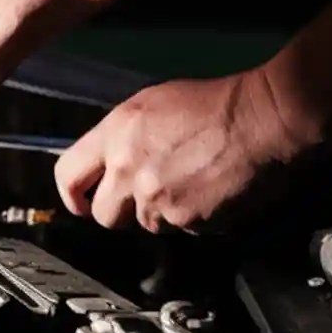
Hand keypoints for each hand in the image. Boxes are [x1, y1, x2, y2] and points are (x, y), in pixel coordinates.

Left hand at [53, 68, 314, 232]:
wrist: (263, 120)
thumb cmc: (217, 103)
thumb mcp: (153, 104)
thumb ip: (122, 137)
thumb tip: (110, 163)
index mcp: (115, 134)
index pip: (68, 175)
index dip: (72, 196)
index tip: (80, 203)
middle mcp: (128, 169)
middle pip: (104, 215)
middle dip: (122, 212)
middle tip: (145, 197)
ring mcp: (156, 198)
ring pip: (147, 224)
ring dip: (164, 211)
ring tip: (190, 181)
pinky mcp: (186, 221)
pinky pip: (181, 229)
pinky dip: (193, 217)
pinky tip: (209, 190)